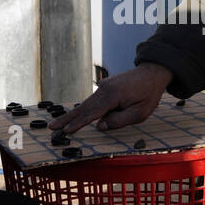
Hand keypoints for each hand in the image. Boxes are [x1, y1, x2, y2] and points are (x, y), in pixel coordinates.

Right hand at [51, 63, 172, 133]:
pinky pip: (92, 100)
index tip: (66, 131)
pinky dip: (81, 109)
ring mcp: (103, 86)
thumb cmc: (149, 94)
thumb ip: (119, 121)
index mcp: (112, 96)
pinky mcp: (105, 87)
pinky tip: (74, 116)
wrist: (152, 73)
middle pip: (83, 107)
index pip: (92, 113)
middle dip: (67, 119)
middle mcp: (104, 89)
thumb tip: (100, 126)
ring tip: (58, 123)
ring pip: (85, 103)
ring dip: (72, 114)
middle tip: (52, 127)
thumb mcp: (140, 113)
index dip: (78, 124)